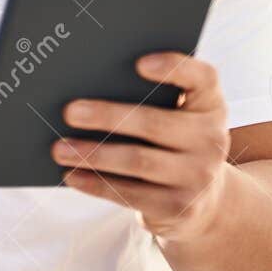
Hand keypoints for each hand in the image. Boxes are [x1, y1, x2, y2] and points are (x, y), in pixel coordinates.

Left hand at [51, 52, 231, 242]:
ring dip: (94, 154)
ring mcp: (199, 176)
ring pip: (138, 161)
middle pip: (155, 123)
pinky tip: (71, 175)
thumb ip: (152, 98)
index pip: (203, 77)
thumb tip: (88, 88)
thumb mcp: (179, 117)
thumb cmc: (175, 143)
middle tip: (69, 111)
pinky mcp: (180, 208)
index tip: (139, 62)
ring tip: (59, 148)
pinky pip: (131, 194)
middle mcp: (212, 139)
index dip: (174, 67)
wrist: (205, 201)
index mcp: (210, 105)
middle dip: (107, 117)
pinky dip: (96, 184)